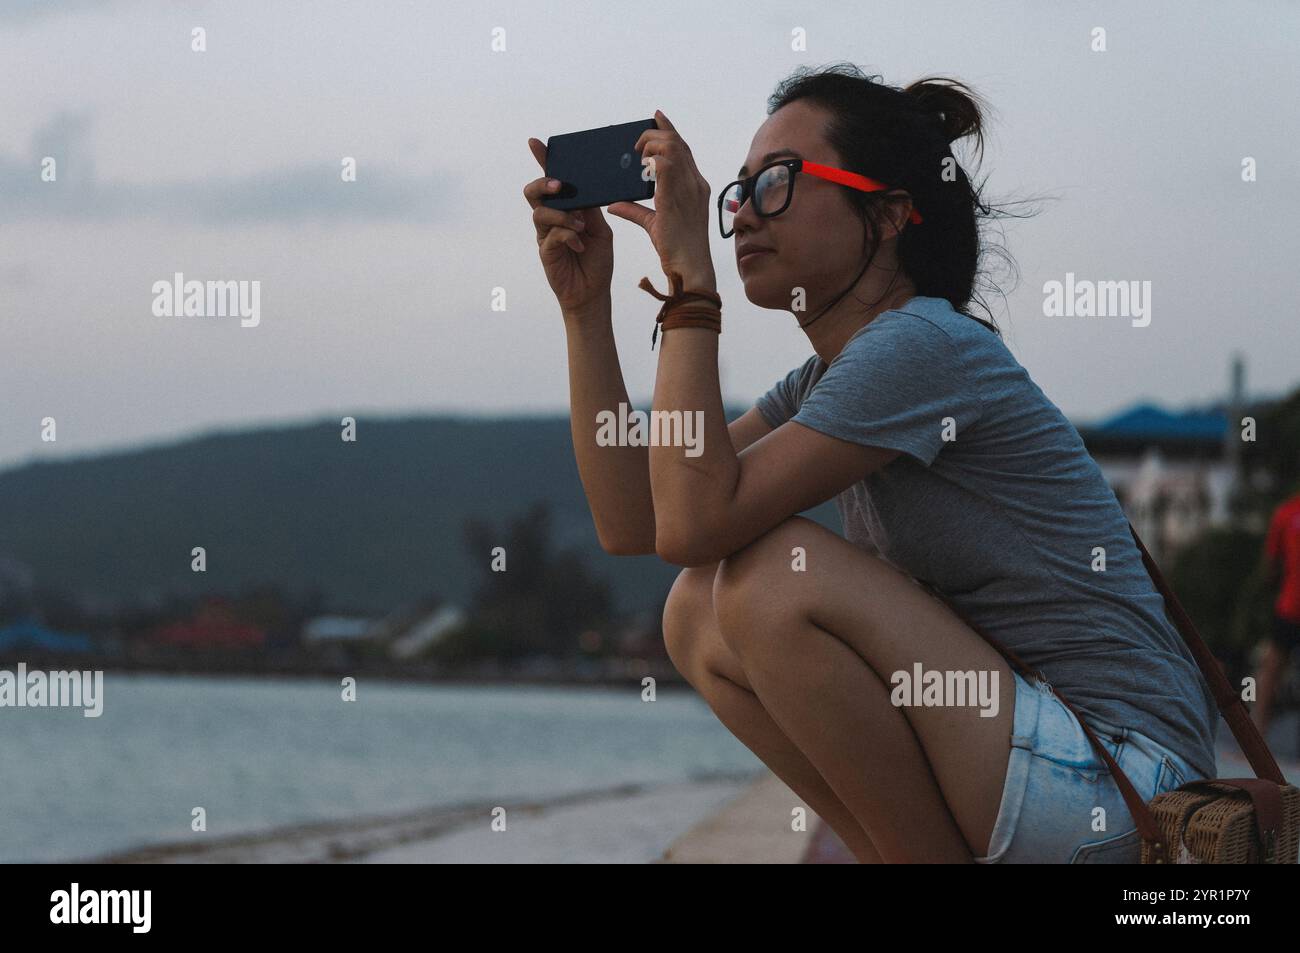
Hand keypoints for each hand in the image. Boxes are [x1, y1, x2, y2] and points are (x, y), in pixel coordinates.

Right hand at [524, 136, 614, 315]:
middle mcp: (552, 218)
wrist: (594, 292)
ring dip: (562, 214)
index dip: (542, 162)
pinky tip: (579, 243)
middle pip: (534, 192)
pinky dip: (568, 235)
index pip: (552, 181)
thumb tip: (585, 189)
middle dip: (544, 184)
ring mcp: (546, 235)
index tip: (536, 144)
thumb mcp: (601, 230)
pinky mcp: (546, 251)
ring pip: (541, 212)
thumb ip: (591, 210)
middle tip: (559, 185)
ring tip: (580, 224)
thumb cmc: (596, 260)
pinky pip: (551, 235)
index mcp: (566, 208)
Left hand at [607, 109, 715, 288]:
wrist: (689, 267)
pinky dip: (651, 158)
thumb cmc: (677, 250)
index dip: (671, 130)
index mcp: (695, 187)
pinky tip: (641, 163)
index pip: (684, 150)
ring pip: (672, 147)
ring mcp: (688, 188)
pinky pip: (664, 165)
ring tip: (637, 152)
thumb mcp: (653, 225)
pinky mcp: (676, 196)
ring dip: (651, 143)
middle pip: (678, 143)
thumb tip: (614, 204)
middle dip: (657, 133)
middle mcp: (695, 183)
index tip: (657, 117)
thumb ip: (634, 210)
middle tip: (637, 140)